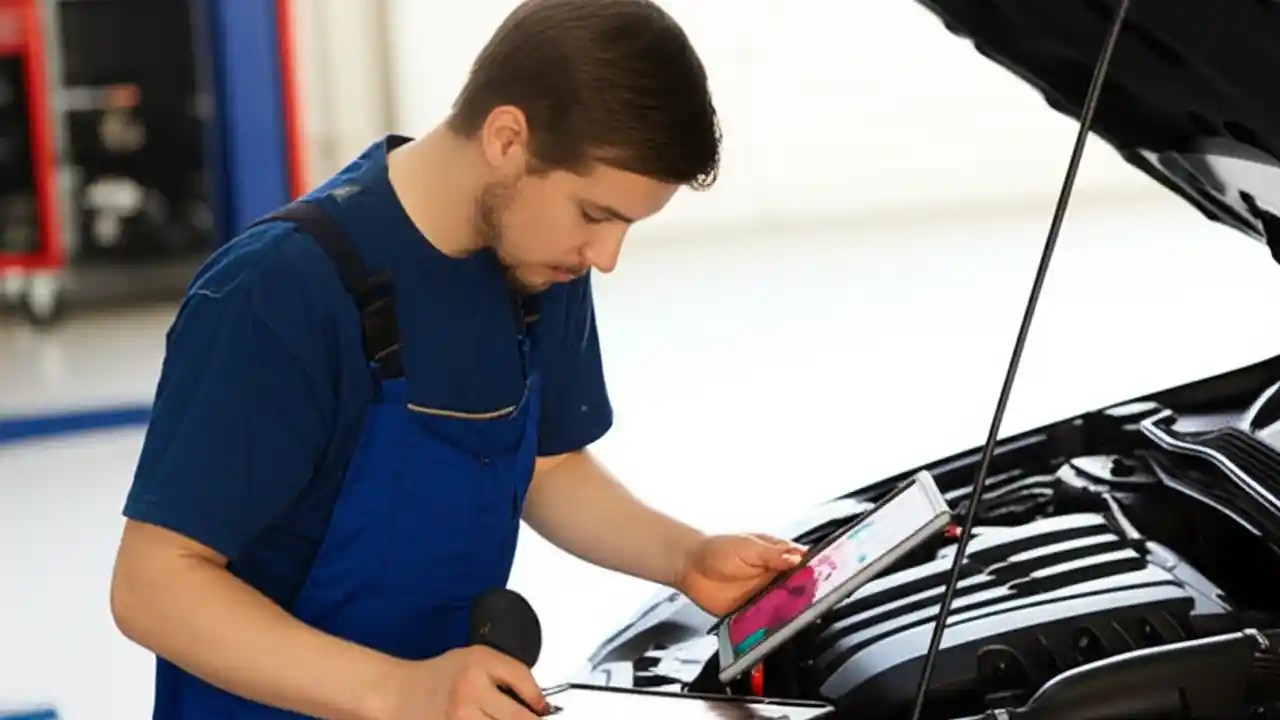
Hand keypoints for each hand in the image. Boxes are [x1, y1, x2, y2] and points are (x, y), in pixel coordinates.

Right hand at [378, 645, 549, 719]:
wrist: (399, 692)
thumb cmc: (440, 675)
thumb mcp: (476, 658)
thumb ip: (508, 673)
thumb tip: (538, 700)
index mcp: (478, 666)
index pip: (523, 681)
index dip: (539, 700)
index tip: (544, 709)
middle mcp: (469, 693)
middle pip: (519, 718)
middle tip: (534, 719)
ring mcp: (459, 718)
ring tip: (502, 718)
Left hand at [674, 533, 806, 616]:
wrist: (689, 566)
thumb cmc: (717, 549)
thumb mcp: (747, 546)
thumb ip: (773, 554)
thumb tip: (797, 557)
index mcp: (778, 557)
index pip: (805, 565)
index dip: (815, 572)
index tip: (824, 580)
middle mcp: (775, 578)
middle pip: (799, 590)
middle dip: (806, 597)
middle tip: (810, 603)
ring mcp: (764, 597)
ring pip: (785, 609)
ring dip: (789, 613)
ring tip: (794, 617)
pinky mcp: (752, 614)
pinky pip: (766, 623)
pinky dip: (770, 627)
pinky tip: (774, 628)